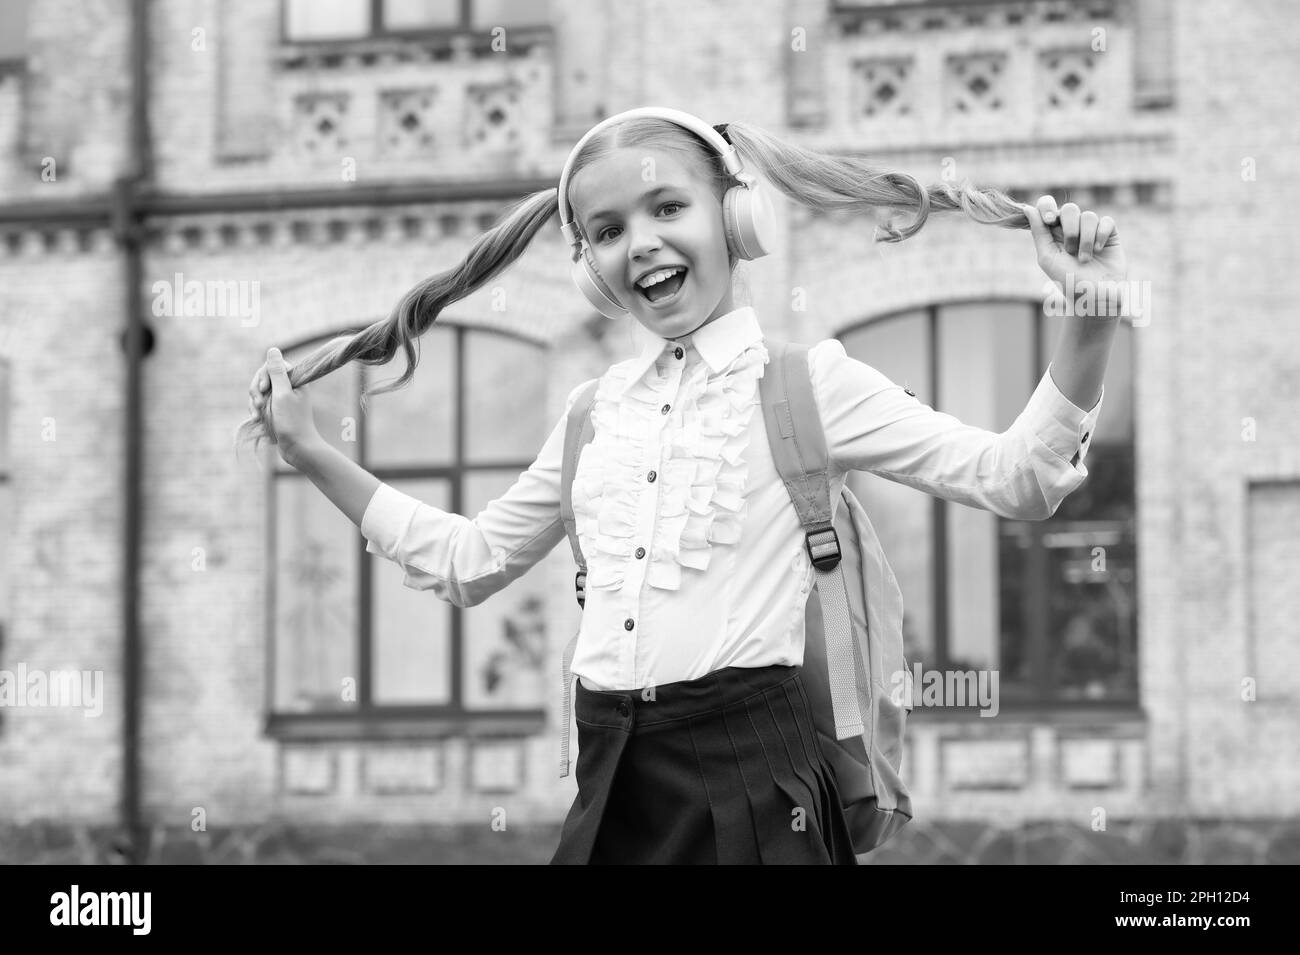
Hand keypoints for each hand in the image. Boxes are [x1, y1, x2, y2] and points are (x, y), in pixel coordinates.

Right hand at [247, 347, 321, 465]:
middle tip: (258, 404)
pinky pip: (260, 403)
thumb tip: (273, 349)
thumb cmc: (292, 421)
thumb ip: (276, 372)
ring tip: (257, 415)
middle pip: (264, 378)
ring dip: (254, 402)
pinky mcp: (275, 409)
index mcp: (296, 380)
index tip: (264, 390)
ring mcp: (282, 398)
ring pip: (259, 391)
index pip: (272, 366)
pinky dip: (256, 410)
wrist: (297, 447)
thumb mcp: (282, 394)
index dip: (264, 376)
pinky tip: (257, 419)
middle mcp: (290, 386)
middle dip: (256, 391)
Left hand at [1024, 195, 1127, 316]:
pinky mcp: (1109, 233)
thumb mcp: (1048, 258)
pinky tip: (1099, 251)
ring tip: (1085, 259)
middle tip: (1070, 251)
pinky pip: (1106, 221)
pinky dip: (1100, 236)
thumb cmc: (1068, 280)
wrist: (1094, 296)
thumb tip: (1028, 208)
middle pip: (1069, 208)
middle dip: (1070, 229)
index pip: (1047, 206)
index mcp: (1053, 232)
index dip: (1047, 206)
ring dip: (1085, 240)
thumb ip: (1038, 232)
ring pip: (1089, 216)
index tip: (1049, 221)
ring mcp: (1091, 230)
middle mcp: (1071, 228)